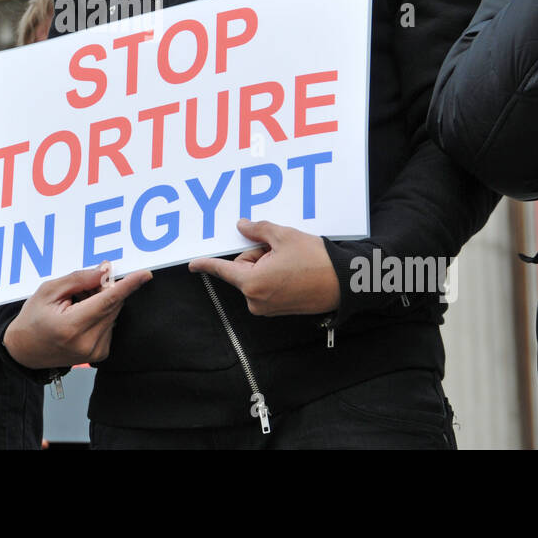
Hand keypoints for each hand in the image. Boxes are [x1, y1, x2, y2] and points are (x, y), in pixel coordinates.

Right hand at [2, 263, 152, 369]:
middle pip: (112, 305)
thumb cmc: (32, 320)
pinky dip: (100, 314)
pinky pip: (110, 323)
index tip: (144, 275)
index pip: (107, 302)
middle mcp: (87, 343)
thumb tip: (104, 271)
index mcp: (71, 327)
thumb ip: (79, 279)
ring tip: (76, 305)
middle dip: (103, 289)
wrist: (25, 351)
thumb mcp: (48, 291)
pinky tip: (81, 316)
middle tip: (83, 287)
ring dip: (101, 302)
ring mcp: (95, 352)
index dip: (127, 286)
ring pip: (113, 313)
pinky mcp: (100, 354)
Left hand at [188, 218, 339, 316]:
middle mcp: (256, 300)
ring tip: (292, 262)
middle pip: (244, 269)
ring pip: (256, 277)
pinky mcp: (278, 310)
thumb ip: (257, 230)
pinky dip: (275, 275)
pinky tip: (294, 270)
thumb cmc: (316, 261)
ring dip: (268, 265)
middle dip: (257, 255)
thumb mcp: (284, 236)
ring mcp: (267, 308)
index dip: (206, 264)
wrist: (345, 283)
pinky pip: (266, 287)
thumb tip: (241, 226)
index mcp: (252, 283)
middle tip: (280, 250)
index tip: (192, 264)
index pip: (223, 270)